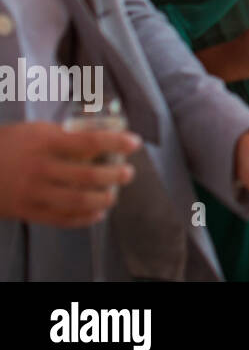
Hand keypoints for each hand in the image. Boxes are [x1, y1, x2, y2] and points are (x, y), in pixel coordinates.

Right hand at [0, 122, 139, 226]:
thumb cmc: (8, 144)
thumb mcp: (36, 131)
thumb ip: (65, 136)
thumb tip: (101, 138)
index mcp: (45, 142)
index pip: (89, 141)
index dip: (116, 142)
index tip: (134, 143)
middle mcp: (40, 168)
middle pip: (87, 175)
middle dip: (114, 175)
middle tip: (128, 173)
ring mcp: (32, 192)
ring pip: (76, 200)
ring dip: (102, 200)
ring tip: (114, 195)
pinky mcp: (25, 210)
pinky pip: (59, 218)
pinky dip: (82, 218)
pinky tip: (96, 213)